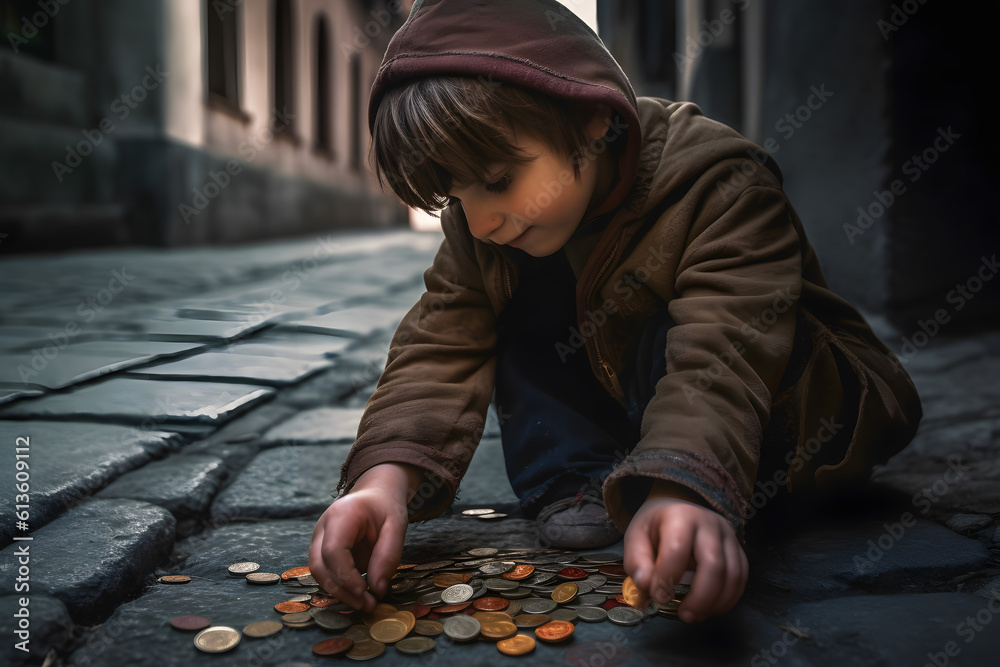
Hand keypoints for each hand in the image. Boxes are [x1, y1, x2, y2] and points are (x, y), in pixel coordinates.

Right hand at [309, 463, 418, 612]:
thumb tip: (377, 588)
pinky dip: (340, 587)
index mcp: (342, 514)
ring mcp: (319, 538)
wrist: (375, 495)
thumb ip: (388, 555)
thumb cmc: (385, 507)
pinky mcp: (321, 550)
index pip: (333, 550)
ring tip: (365, 604)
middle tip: (367, 605)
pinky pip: (325, 573)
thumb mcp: (397, 525)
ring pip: (318, 572)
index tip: (365, 592)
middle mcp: (323, 527)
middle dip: (341, 590)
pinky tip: (359, 596)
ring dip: (340, 592)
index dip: (346, 575)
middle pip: (320, 565)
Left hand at [623, 481, 747, 623]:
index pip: (677, 549)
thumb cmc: (655, 526)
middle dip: (700, 597)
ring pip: (733, 574)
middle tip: (684, 615)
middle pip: (714, 564)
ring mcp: (728, 536)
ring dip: (716, 603)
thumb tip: (646, 586)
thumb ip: (637, 563)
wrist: (677, 507)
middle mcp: (709, 523)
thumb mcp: (636, 537)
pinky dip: (728, 599)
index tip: (658, 597)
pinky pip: (741, 578)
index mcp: (679, 516)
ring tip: (695, 615)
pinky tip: (710, 608)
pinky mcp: (738, 549)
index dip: (667, 577)